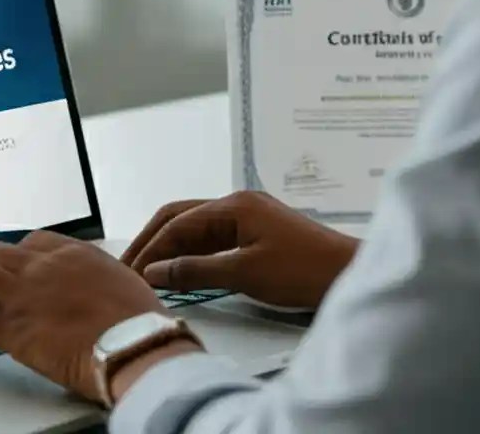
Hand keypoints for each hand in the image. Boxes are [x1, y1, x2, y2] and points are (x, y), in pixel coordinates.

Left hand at [0, 230, 185, 402]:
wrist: (136, 344)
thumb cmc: (140, 321)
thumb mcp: (124, 282)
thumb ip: (100, 278)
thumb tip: (97, 289)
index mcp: (72, 253)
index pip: (29, 241)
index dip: (13, 256)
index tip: (9, 270)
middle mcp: (42, 266)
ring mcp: (23, 294)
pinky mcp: (11, 328)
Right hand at [122, 190, 359, 308]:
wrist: (350, 275)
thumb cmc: (304, 271)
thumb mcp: (244, 273)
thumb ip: (196, 270)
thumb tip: (156, 270)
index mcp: (235, 205)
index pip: (178, 222)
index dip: (151, 248)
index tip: (131, 272)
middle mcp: (239, 205)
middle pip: (183, 217)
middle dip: (154, 241)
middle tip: (129, 267)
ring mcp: (250, 219)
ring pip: (198, 230)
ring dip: (172, 249)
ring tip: (148, 272)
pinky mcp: (259, 236)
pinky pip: (215, 241)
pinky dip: (194, 256)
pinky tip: (182, 272)